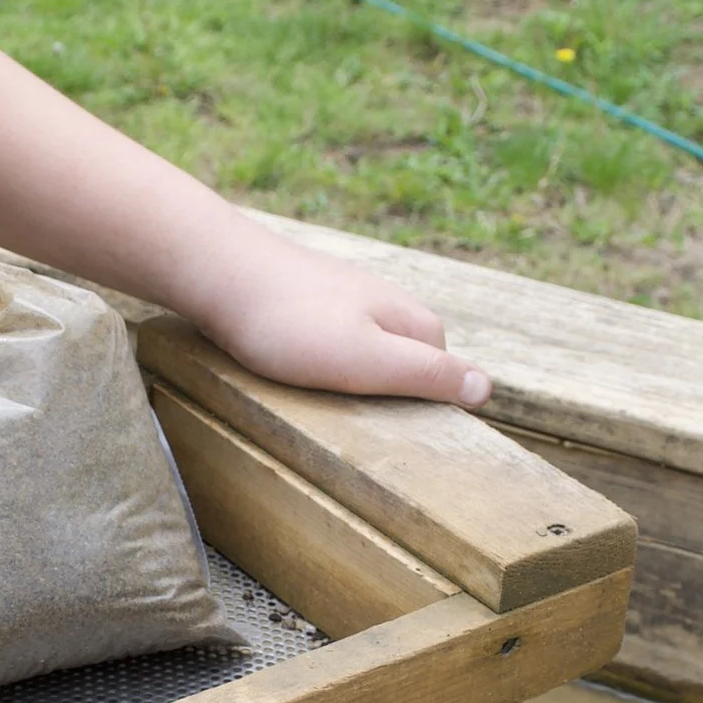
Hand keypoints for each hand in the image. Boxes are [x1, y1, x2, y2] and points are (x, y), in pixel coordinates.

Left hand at [197, 240, 491, 406]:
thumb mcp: (367, 359)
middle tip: (348, 416)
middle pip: (404, 359)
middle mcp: (383, 300)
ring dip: (346, 376)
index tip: (391, 433)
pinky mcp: (305, 298)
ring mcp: (343, 296)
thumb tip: (487, 388)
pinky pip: (325, 340)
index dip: (423, 405)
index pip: (442, 372)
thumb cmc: (289, 323)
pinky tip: (288, 366)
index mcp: (408, 317)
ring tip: (314, 395)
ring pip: (362, 348)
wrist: (215, 269)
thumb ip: (425, 373)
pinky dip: (314, 358)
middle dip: (385, 389)